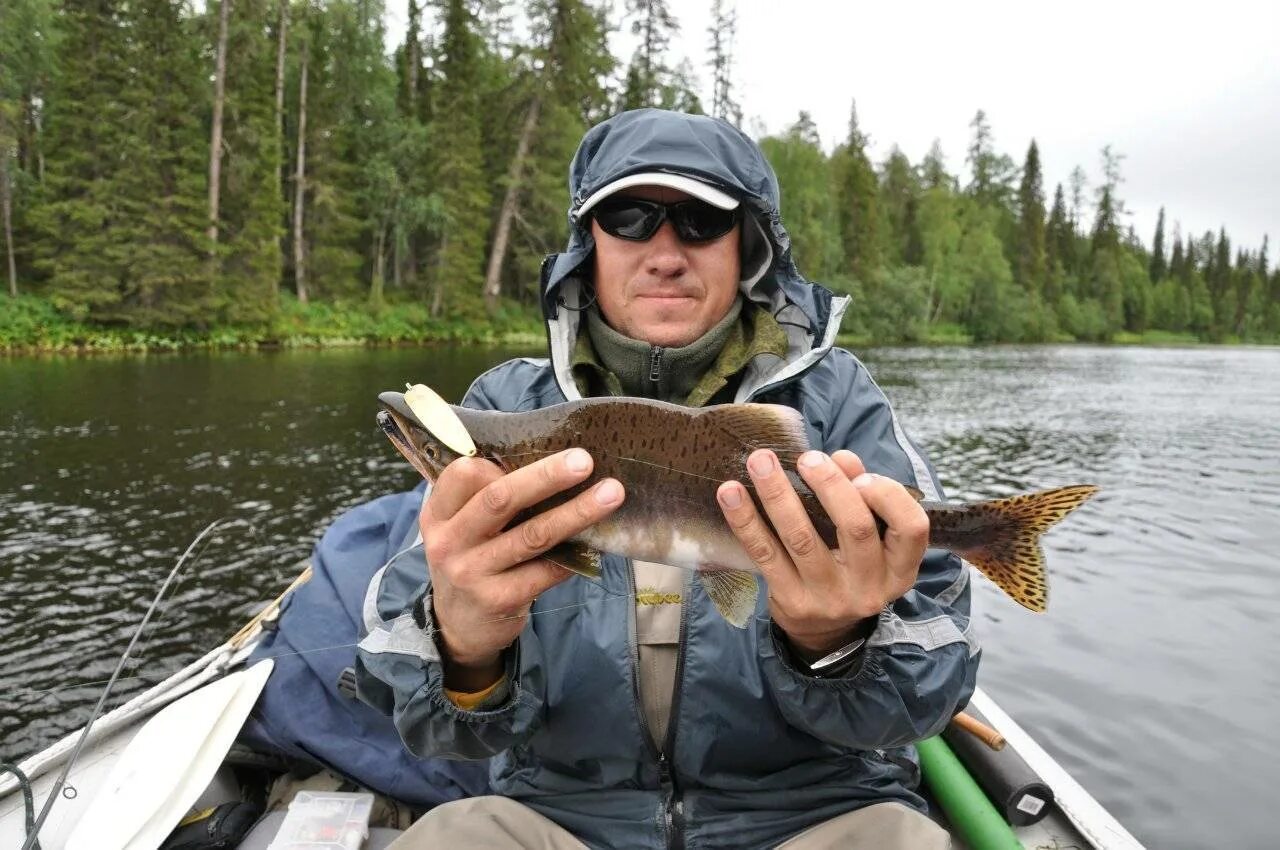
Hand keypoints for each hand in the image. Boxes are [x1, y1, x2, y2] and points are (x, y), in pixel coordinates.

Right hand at [421, 448, 624, 689]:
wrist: (457, 628)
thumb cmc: (471, 560)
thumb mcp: (461, 528)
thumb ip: (489, 498)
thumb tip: (553, 462)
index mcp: (438, 514)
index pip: (463, 473)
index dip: (499, 461)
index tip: (534, 454)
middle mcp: (449, 542)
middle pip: (500, 499)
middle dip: (547, 476)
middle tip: (585, 460)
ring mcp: (472, 573)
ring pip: (532, 535)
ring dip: (576, 512)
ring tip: (611, 494)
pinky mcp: (499, 600)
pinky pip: (546, 570)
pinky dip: (574, 554)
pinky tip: (595, 541)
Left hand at [716, 449, 928, 659]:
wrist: (822, 630)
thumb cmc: (849, 566)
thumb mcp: (868, 538)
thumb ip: (860, 494)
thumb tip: (841, 458)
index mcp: (899, 569)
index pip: (911, 528)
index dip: (888, 495)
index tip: (862, 476)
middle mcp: (869, 587)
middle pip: (856, 528)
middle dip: (830, 485)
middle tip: (808, 459)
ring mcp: (829, 598)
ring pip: (803, 538)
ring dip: (778, 493)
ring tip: (760, 462)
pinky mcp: (791, 600)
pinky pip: (765, 553)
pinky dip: (746, 520)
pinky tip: (731, 492)